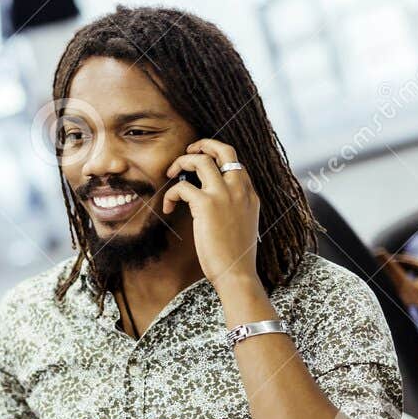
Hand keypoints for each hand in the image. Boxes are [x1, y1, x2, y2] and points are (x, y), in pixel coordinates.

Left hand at [163, 138, 261, 289]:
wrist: (237, 274)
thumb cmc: (236, 256)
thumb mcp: (243, 224)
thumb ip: (235, 206)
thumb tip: (215, 201)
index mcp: (250, 194)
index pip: (234, 161)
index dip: (216, 157)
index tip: (200, 164)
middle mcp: (240, 188)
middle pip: (223, 149)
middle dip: (202, 144)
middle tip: (187, 152)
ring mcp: (224, 194)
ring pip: (201, 160)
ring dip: (181, 162)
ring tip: (170, 174)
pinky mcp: (207, 204)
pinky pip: (181, 186)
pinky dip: (170, 194)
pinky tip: (168, 207)